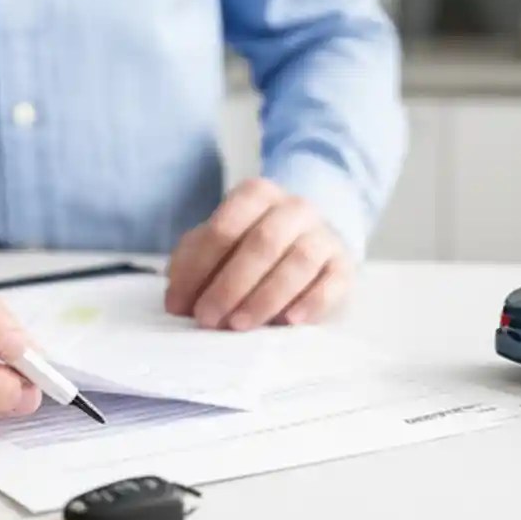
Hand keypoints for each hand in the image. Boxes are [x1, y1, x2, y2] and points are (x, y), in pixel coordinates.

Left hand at [165, 178, 353, 329]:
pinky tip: (290, 321)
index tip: (180, 304)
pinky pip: (333, 282)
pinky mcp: (343, 265)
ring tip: (240, 325)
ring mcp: (323, 235)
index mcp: (257, 195)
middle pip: (263, 242)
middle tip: (208, 318)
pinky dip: (312, 302)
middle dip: (231, 284)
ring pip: (300, 260)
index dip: (199, 268)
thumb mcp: (218, 244)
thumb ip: (193, 264)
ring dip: (266, 296)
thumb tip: (177, 300)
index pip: (225, 227)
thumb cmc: (252, 245)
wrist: (308, 239)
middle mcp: (294, 208)